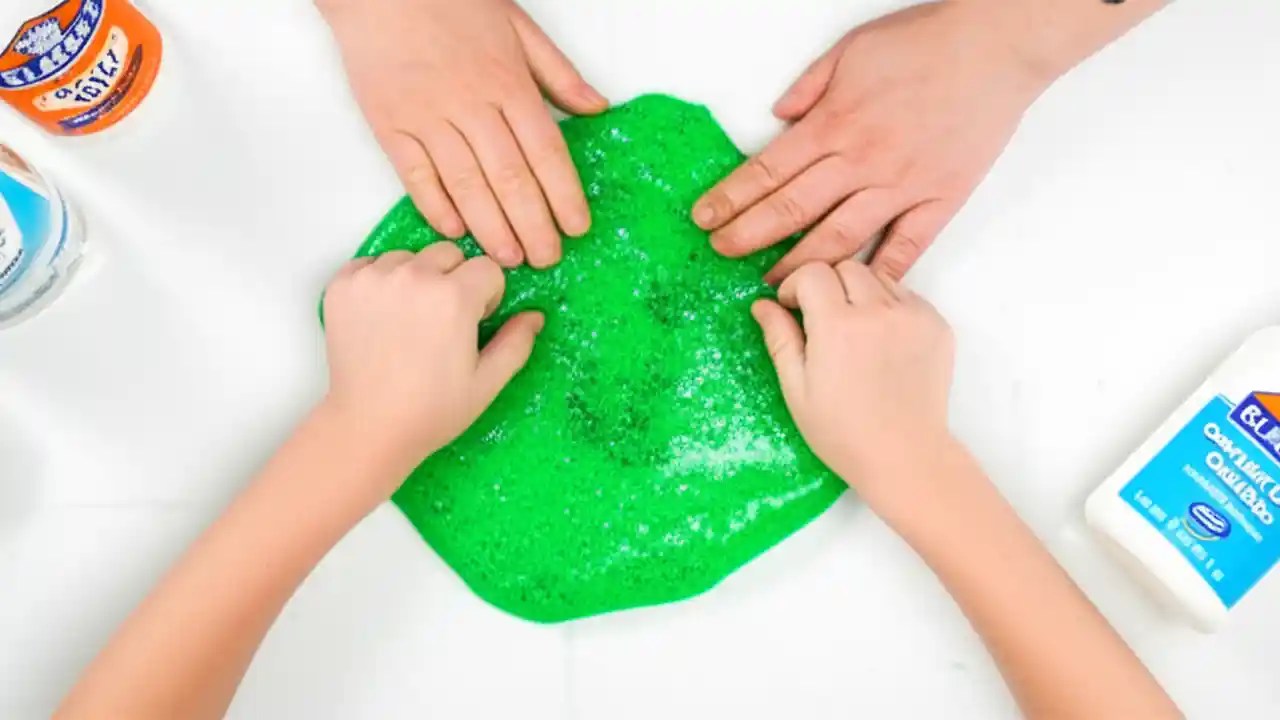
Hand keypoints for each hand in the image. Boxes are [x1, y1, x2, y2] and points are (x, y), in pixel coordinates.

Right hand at [320, 0, 606, 267]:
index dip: (564, 194)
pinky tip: (455, 231)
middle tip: (547, 257)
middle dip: (533, 225)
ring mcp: (427, 116)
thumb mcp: (518, 25)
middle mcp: (470, 103)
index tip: (577, 226)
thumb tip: (597, 109)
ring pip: (465, 184)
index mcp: (507, 81)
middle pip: (510, 177)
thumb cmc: (451, 2)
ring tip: (509, 259)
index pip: (545, 150)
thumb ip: (558, 72)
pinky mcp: (389, 124)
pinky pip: (415, 175)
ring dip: (490, 227)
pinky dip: (435, 206)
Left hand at [322, 245, 543, 472]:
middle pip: (448, 254)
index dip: (488, 295)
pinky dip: (379, 282)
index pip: (486, 268)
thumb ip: (516, 343)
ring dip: (415, 278)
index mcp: (454, 296)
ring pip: (409, 257)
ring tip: (410, 319)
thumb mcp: (487, 382)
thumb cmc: (432, 410)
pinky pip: (370, 265)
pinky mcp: (342, 285)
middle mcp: (413, 276)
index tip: (476, 322)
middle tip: (443, 321)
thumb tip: (534, 315)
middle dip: (454, 280)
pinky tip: (382, 316)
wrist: (369, 426)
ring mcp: (373, 278)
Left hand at [695, 1, 1052, 282]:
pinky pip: (905, 248)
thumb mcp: (852, 50)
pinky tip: (851, 293)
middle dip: (748, 236)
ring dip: (799, 266)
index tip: (705, 219)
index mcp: (834, 124)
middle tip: (719, 254)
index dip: (731, 198)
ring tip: (772, 286)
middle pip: (791, 210)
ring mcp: (901, 186)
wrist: (997, 47)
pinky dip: (878, 274)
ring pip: (838, 238)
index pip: (767, 171)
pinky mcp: (939, 200)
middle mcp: (861, 161)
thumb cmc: (926, 43)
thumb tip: (778, 117)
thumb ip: (810, 87)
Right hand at [752, 261, 954, 506]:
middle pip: (847, 267)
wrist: (905, 456)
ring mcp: (913, 316)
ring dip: (860, 293)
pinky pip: (906, 296)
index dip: (796, 285)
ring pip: (878, 278)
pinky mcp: (937, 325)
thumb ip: (779, 339)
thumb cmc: (841, 431)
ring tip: (854, 331)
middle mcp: (878, 311)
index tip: (791, 307)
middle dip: (828, 284)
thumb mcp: (797, 389)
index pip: (813, 272)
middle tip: (822, 319)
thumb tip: (761, 304)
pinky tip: (881, 342)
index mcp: (838, 325)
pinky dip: (889, 307)